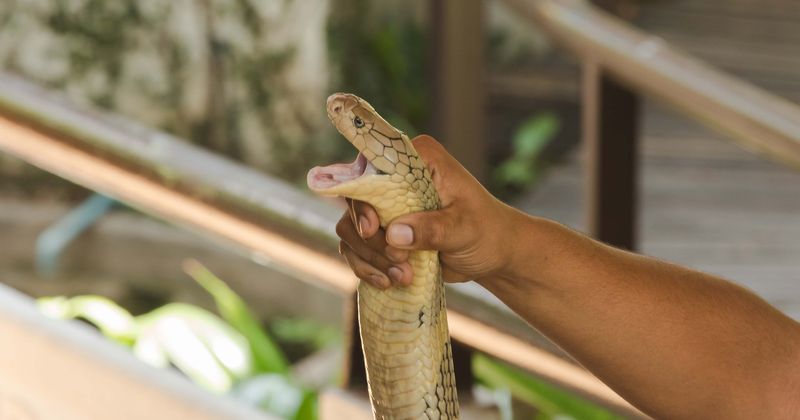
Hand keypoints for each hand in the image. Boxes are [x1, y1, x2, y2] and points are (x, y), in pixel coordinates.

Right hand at [336, 135, 522, 288]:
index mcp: (419, 160)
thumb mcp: (464, 229)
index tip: (371, 227)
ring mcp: (387, 206)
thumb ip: (432, 229)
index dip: (363, 195)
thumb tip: (394, 234)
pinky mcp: (384, 232)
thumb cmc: (487, 232)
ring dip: (370, 258)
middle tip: (397, 260)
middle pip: (355, 201)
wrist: (494, 254)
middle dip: (370, 239)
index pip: (373, 165)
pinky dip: (367, 268)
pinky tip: (389, 282)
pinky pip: (356, 249)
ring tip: (401, 277)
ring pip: (351, 228)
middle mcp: (396, 177)